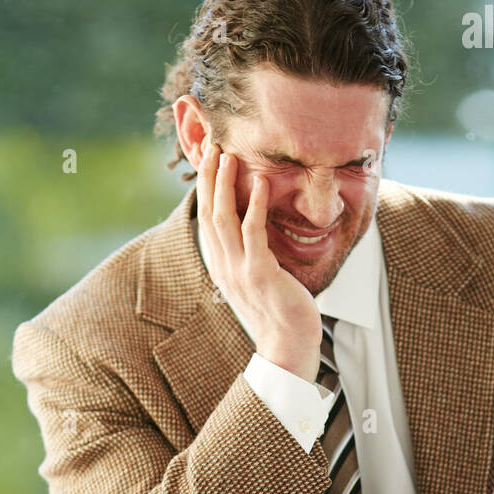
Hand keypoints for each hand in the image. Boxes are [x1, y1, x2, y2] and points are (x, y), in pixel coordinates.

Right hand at [197, 143, 322, 381]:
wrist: (289, 346)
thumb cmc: (281, 313)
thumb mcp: (259, 279)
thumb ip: (253, 255)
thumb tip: (257, 231)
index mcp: (222, 267)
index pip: (207, 220)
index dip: (205, 189)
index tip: (208, 162)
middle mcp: (225, 266)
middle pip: (208, 213)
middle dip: (208, 178)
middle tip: (212, 147)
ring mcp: (239, 270)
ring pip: (224, 218)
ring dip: (224, 184)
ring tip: (228, 156)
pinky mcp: (260, 273)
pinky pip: (253, 231)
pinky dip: (254, 204)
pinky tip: (259, 182)